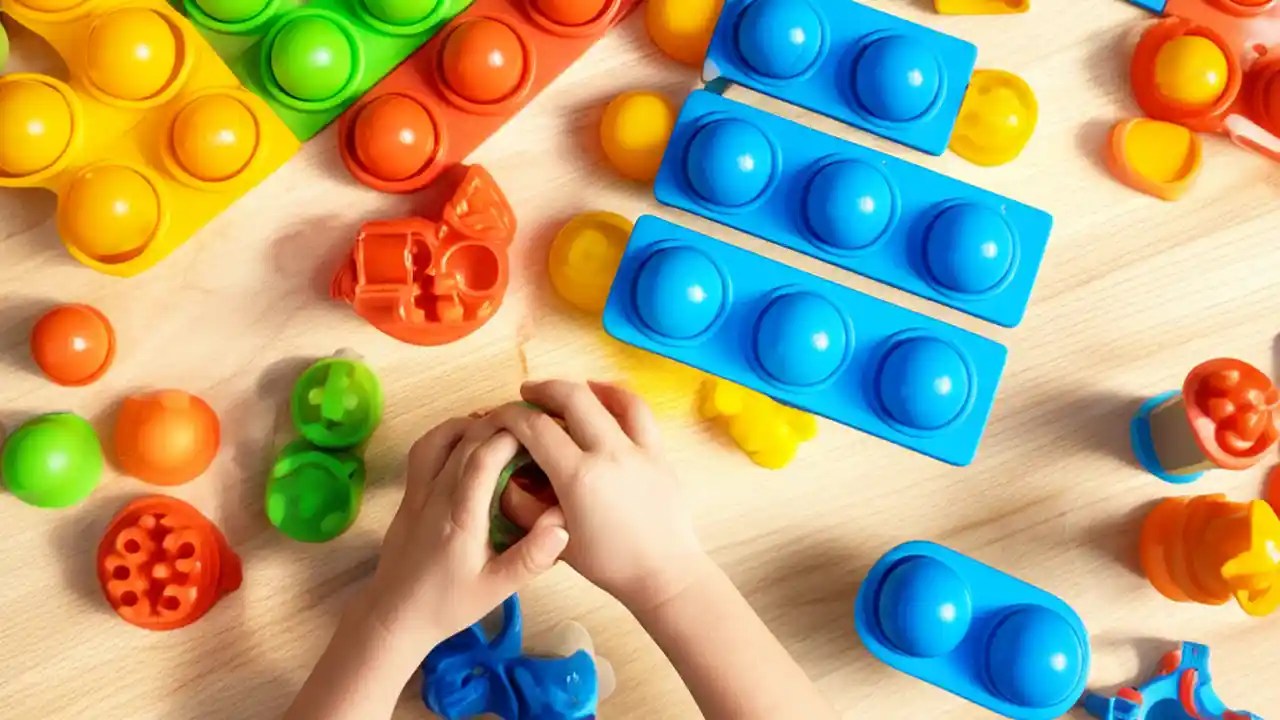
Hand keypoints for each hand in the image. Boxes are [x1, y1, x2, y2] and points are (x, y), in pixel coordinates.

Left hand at [360, 416, 570, 661]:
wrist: (395, 616)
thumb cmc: (448, 604)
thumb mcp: (496, 589)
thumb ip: (531, 558)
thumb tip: (562, 523)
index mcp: (460, 518)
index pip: (482, 460)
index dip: (510, 436)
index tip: (538, 429)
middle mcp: (435, 498)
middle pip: (464, 442)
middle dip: (497, 423)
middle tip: (528, 421)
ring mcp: (416, 494)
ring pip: (437, 440)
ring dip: (468, 425)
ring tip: (498, 427)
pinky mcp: (408, 496)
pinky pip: (424, 452)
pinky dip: (447, 436)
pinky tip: (467, 443)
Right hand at [489, 380, 706, 612]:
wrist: (663, 573)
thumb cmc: (609, 564)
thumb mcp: (556, 540)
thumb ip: (523, 508)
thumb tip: (502, 480)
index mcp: (579, 477)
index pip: (536, 428)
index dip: (511, 416)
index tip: (500, 416)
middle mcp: (610, 454)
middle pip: (572, 398)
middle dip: (542, 390)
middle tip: (525, 394)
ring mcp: (639, 449)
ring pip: (609, 398)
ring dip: (581, 387)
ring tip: (562, 391)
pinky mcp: (659, 452)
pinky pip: (638, 411)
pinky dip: (617, 396)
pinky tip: (603, 395)